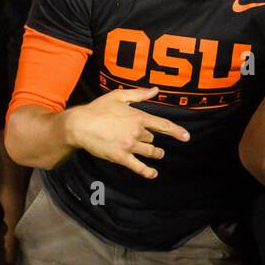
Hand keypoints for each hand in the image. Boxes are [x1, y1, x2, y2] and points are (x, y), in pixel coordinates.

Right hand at [63, 86, 189, 178]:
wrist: (78, 125)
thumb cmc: (97, 109)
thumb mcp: (119, 96)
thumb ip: (139, 94)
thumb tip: (156, 90)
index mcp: (138, 117)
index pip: (163, 125)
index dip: (176, 131)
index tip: (186, 137)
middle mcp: (137, 132)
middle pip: (152, 138)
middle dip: (149, 138)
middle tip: (144, 137)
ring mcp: (129, 145)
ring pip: (150, 151)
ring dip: (155, 153)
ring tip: (158, 153)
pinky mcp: (121, 157)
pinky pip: (138, 166)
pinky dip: (147, 171)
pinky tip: (153, 174)